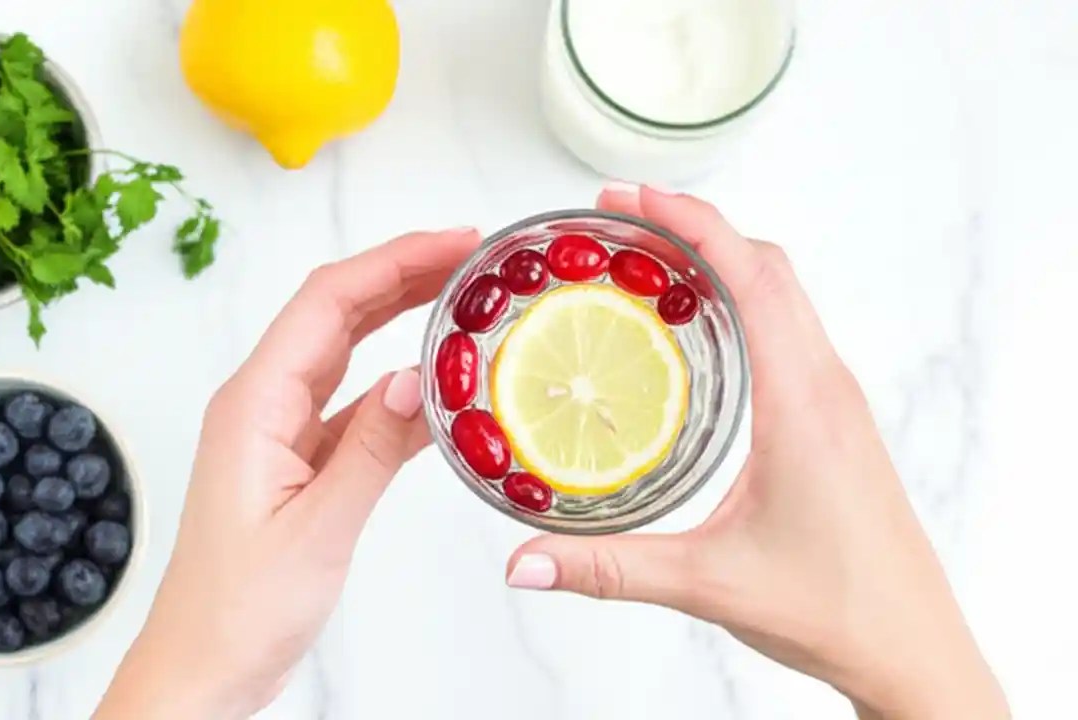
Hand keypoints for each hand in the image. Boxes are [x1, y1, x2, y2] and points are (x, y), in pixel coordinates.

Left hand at [95, 228, 481, 719]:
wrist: (202, 670)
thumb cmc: (236, 612)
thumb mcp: (316, 529)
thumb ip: (372, 449)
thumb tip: (417, 375)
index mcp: (253, 404)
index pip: (328, 302)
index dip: (393, 261)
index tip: (453, 243)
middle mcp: (262, 405)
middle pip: (337, 312)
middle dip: (402, 273)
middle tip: (473, 257)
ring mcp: (280, 432)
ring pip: (346, 353)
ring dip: (400, 319)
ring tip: (463, 298)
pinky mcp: (298, 463)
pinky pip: (352, 404)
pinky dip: (396, 386)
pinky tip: (437, 384)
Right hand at [504, 184, 1008, 719]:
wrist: (910, 645)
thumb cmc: (835, 607)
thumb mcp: (707, 582)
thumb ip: (607, 568)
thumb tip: (523, 562)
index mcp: (802, 402)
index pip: (752, 275)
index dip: (691, 222)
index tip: (631, 198)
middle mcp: (826, 385)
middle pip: (767, 266)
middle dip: (695, 227)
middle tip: (619, 222)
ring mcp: (835, 400)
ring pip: (783, 295)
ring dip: (721, 261)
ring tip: (646, 263)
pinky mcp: (834, 419)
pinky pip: (790, 330)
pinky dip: (742, 302)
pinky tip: (696, 334)